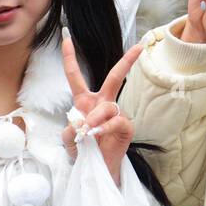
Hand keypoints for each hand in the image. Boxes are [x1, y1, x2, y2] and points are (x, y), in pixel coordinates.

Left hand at [59, 34, 142, 183]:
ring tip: (88, 132)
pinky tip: (97, 134)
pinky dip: (105, 127)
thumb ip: (70, 128)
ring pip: (107, 106)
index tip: (66, 38)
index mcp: (85, 101)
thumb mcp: (68, 138)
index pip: (75, 76)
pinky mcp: (125, 126)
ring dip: (95, 119)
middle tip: (139, 47)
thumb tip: (82, 121)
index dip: (70, 57)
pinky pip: (116, 121)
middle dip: (127, 61)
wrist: (96, 168)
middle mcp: (102, 103)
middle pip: (114, 77)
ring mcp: (115, 114)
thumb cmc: (82, 150)